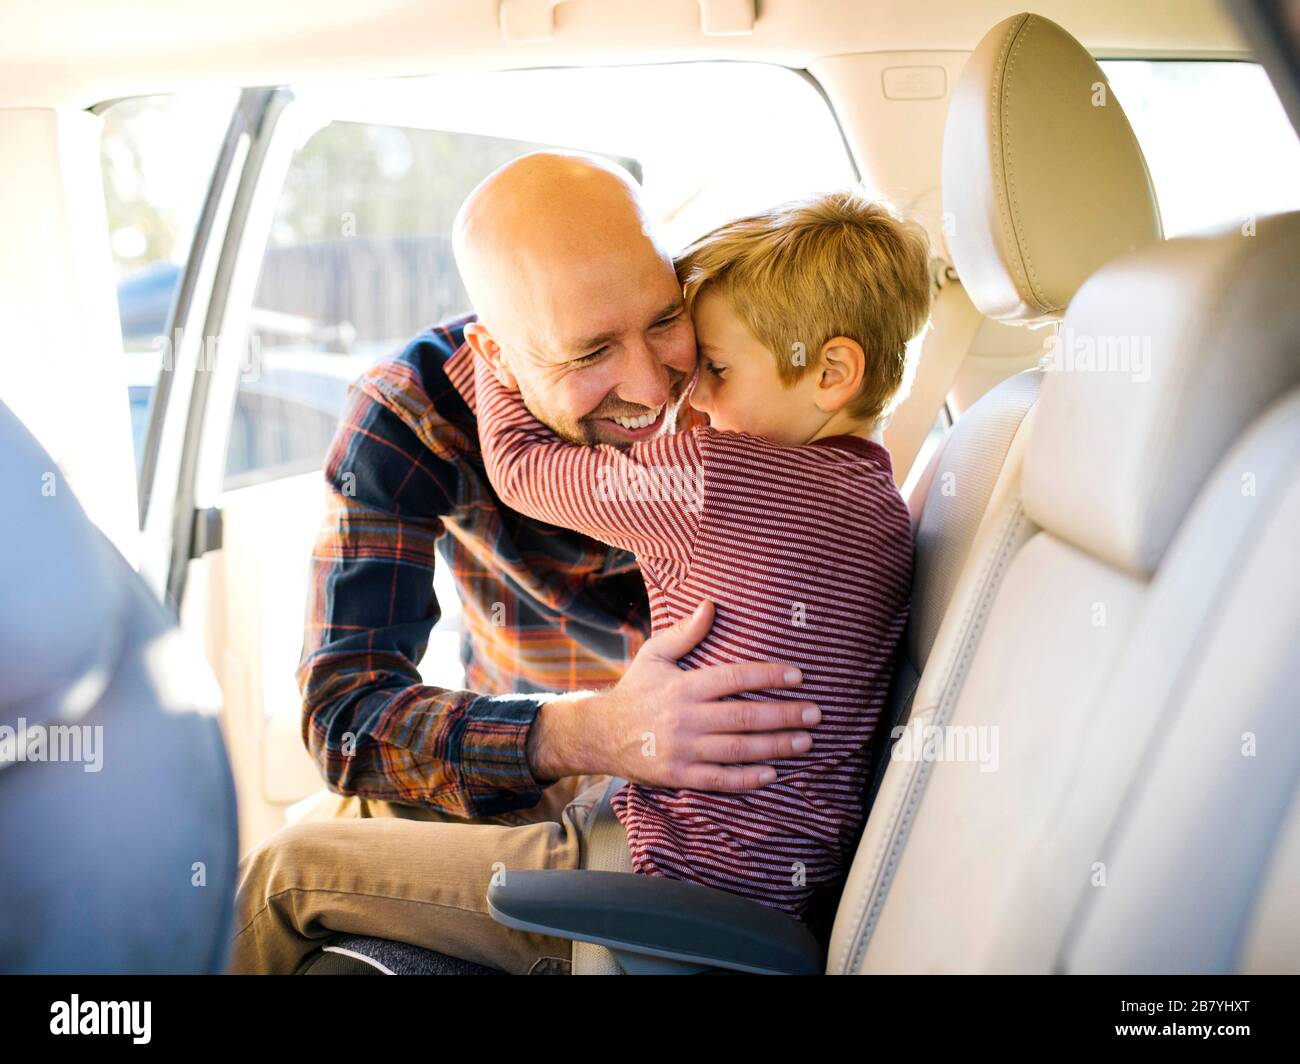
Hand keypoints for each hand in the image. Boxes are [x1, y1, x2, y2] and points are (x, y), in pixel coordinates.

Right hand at [528, 601, 818, 790]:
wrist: (600, 734)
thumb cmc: (636, 690)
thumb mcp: (655, 655)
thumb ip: (686, 633)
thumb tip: (711, 604)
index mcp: (684, 686)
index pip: (734, 678)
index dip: (768, 676)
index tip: (798, 675)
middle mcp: (686, 718)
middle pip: (744, 716)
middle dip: (784, 715)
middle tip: (816, 713)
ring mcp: (683, 750)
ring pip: (738, 749)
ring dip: (776, 746)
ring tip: (806, 741)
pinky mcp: (680, 775)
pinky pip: (719, 779)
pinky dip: (747, 778)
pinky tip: (772, 773)